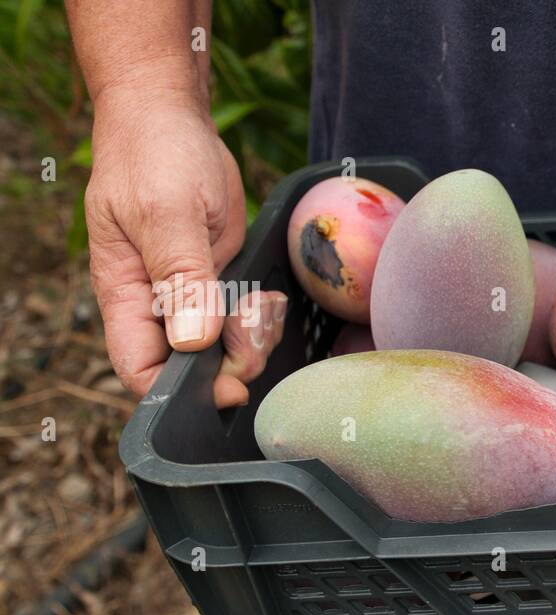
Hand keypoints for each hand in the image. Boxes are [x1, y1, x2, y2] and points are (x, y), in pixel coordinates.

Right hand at [85, 85, 276, 406]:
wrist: (171, 118)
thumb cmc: (154, 155)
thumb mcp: (168, 212)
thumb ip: (182, 277)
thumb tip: (192, 341)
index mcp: (124, 294)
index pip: (139, 369)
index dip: (179, 392)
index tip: (227, 387)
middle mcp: (154, 303)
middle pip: (191, 367)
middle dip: (231, 361)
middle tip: (257, 328)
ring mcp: (189, 294)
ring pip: (224, 348)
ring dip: (252, 338)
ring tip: (263, 305)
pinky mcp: (219, 281)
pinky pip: (243, 320)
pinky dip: (262, 318)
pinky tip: (269, 298)